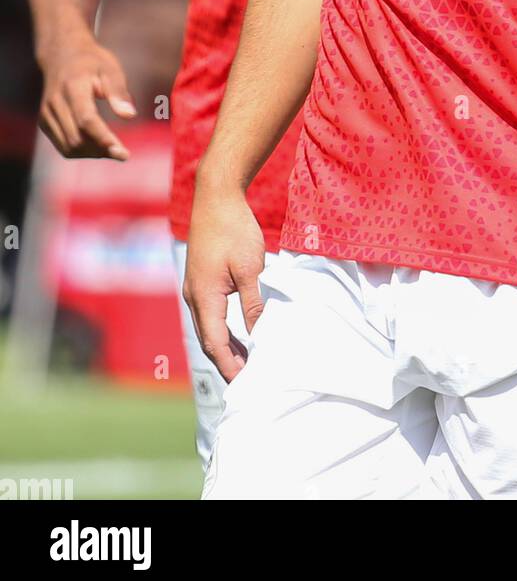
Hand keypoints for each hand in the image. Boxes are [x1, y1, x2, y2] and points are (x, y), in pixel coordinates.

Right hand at [38, 39, 134, 159]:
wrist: (61, 56)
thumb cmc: (92, 62)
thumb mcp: (110, 68)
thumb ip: (119, 92)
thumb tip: (130, 115)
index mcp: (72, 86)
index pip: (86, 119)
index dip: (104, 138)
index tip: (123, 153)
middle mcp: (55, 103)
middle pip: (76, 138)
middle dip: (101, 150)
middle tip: (123, 153)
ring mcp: (46, 114)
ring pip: (68, 147)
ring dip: (92, 154)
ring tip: (112, 150)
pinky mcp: (44, 122)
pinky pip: (63, 146)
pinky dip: (81, 151)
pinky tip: (98, 147)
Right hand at [183, 188, 265, 382]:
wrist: (216, 197)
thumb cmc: (234, 229)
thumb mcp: (250, 268)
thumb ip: (253, 304)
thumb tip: (260, 336)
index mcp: (204, 297)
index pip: (216, 344)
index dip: (231, 366)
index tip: (247, 383)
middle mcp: (193, 297)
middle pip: (209, 341)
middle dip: (227, 362)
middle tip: (249, 380)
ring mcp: (193, 288)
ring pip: (208, 329)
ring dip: (225, 347)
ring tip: (247, 363)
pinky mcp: (199, 280)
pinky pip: (209, 314)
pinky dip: (222, 330)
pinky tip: (238, 334)